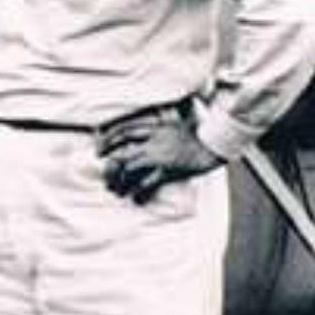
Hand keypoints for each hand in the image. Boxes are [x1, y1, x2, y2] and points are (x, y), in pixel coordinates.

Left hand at [97, 111, 221, 203]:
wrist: (216, 144)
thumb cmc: (199, 133)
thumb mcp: (178, 119)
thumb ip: (164, 118)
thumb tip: (155, 116)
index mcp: (154, 126)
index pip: (124, 130)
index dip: (108, 138)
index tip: (99, 146)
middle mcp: (154, 140)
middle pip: (123, 150)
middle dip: (109, 163)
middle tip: (103, 172)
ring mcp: (160, 155)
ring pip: (131, 168)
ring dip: (120, 180)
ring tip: (115, 189)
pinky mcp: (169, 170)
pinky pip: (148, 182)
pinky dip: (139, 192)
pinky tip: (135, 198)